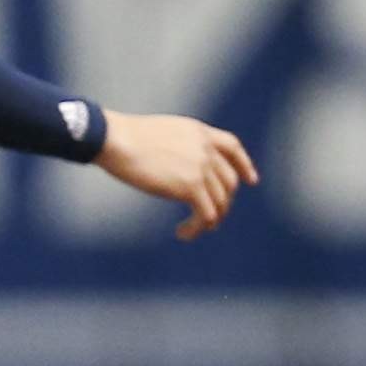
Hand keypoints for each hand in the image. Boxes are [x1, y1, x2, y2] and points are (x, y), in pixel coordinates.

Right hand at [98, 110, 258, 241]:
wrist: (115, 139)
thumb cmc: (122, 137)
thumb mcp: (159, 132)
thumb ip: (176, 145)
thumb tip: (171, 163)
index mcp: (198, 132)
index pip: (232, 146)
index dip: (243, 165)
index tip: (250, 180)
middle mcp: (205, 148)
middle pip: (228, 181)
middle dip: (223, 201)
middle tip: (210, 217)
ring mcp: (201, 167)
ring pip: (220, 201)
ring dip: (210, 220)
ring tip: (192, 229)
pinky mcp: (191, 186)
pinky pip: (206, 214)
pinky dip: (197, 228)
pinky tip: (183, 233)